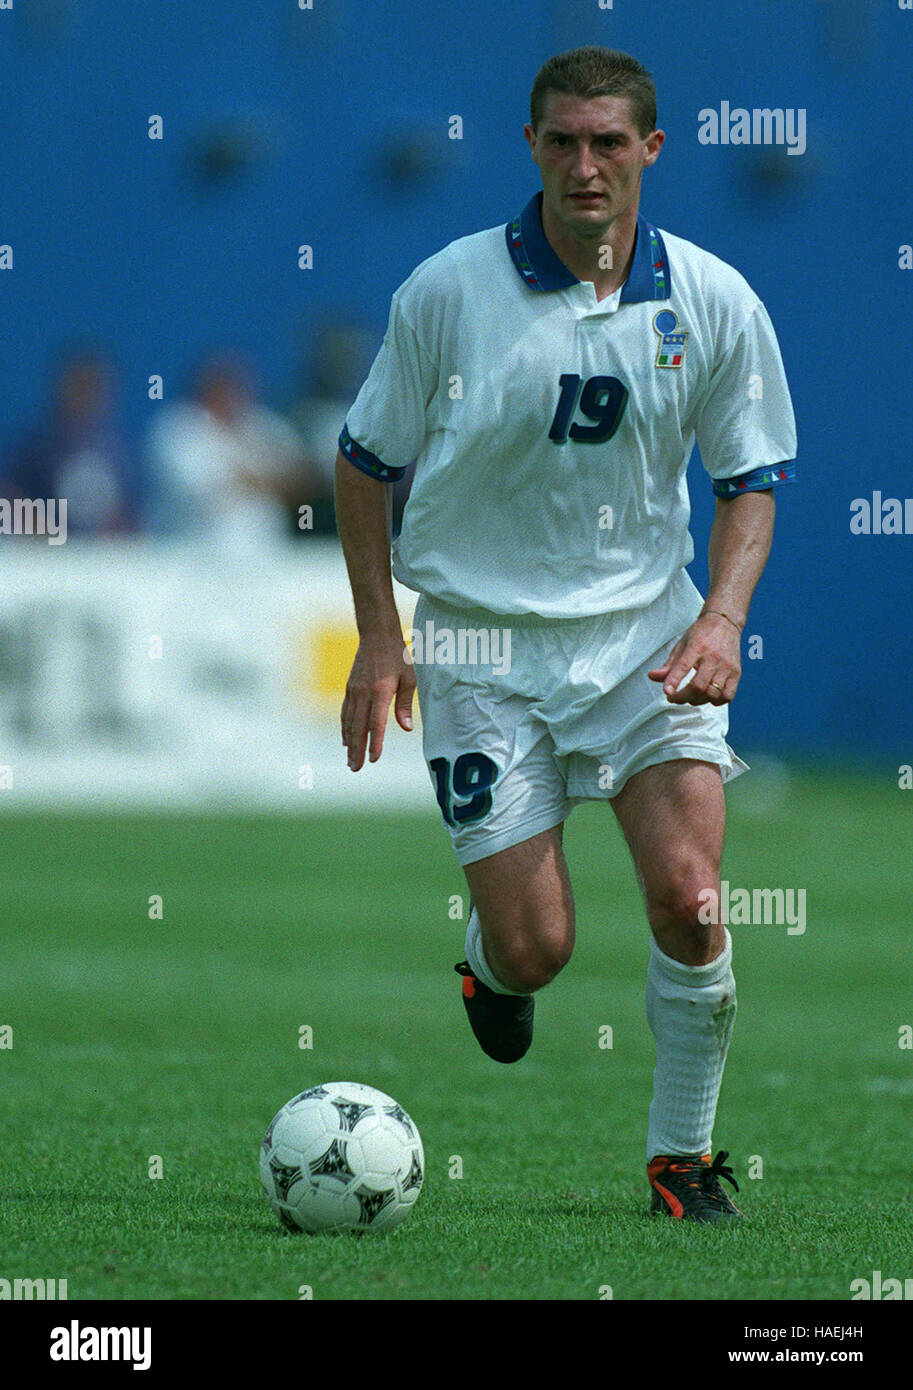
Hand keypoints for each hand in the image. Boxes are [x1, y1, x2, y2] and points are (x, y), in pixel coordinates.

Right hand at [341, 632, 415, 769]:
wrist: (376, 636)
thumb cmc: (397, 657)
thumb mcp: (409, 678)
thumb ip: (405, 704)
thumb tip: (406, 728)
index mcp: (380, 691)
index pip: (376, 722)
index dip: (375, 742)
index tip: (375, 758)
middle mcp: (364, 693)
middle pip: (358, 727)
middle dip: (357, 750)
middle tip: (356, 768)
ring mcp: (354, 691)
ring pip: (349, 722)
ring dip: (349, 743)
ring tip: (350, 761)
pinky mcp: (349, 689)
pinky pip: (345, 713)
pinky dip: (345, 728)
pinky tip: (346, 741)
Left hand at [648, 612, 741, 705]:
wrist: (725, 622)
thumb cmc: (701, 634)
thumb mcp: (681, 645)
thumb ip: (668, 664)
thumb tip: (652, 676)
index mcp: (697, 647)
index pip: (684, 666)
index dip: (674, 681)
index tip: (667, 692)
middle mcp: (713, 657)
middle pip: (698, 686)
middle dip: (683, 697)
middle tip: (674, 697)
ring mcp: (727, 666)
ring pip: (712, 693)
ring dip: (697, 701)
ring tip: (690, 697)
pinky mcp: (736, 673)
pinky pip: (728, 695)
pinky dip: (716, 701)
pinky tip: (707, 696)